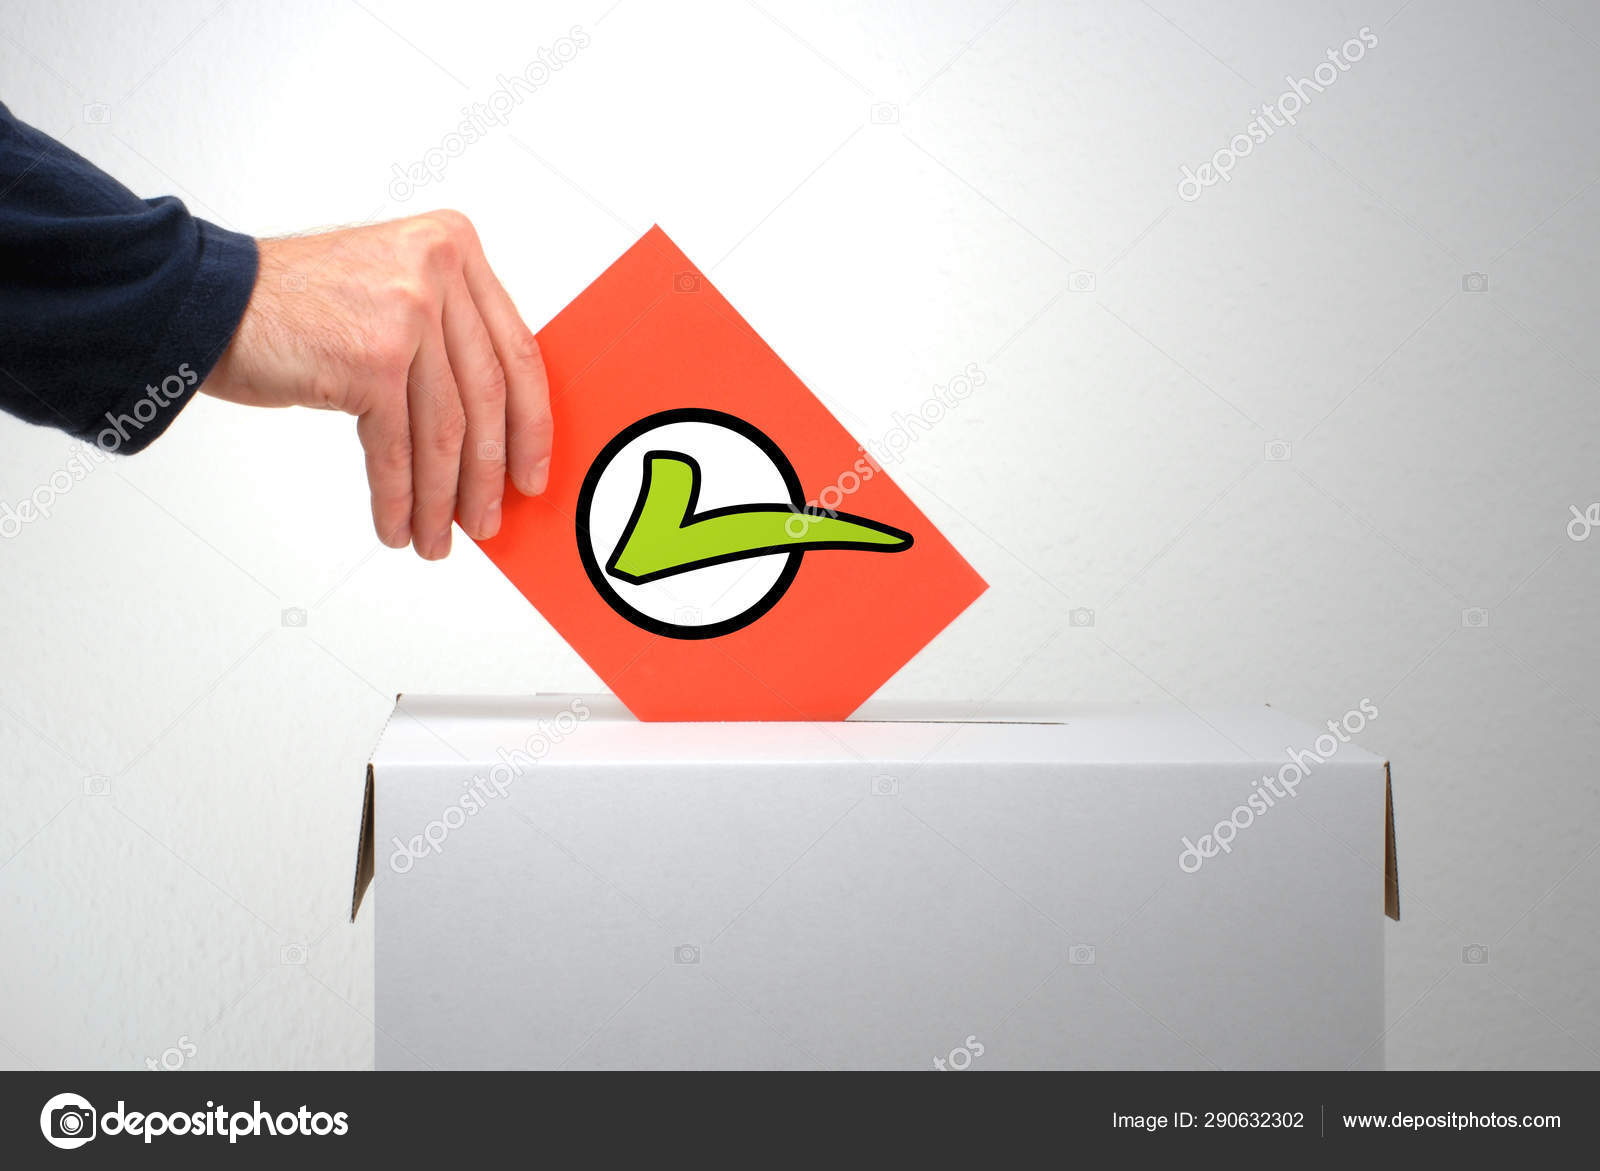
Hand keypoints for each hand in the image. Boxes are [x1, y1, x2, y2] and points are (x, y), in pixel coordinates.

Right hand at [202, 210, 551, 558]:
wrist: (206, 299)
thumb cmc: (296, 305)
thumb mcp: (392, 292)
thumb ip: (448, 338)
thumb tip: (497, 434)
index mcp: (454, 246)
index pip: (517, 351)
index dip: (531, 424)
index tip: (531, 472)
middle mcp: (436, 270)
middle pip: (486, 396)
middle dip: (488, 474)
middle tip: (486, 521)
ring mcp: (405, 312)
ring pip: (444, 429)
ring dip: (441, 498)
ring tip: (436, 538)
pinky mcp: (369, 358)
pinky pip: (397, 447)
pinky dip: (399, 496)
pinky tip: (397, 524)